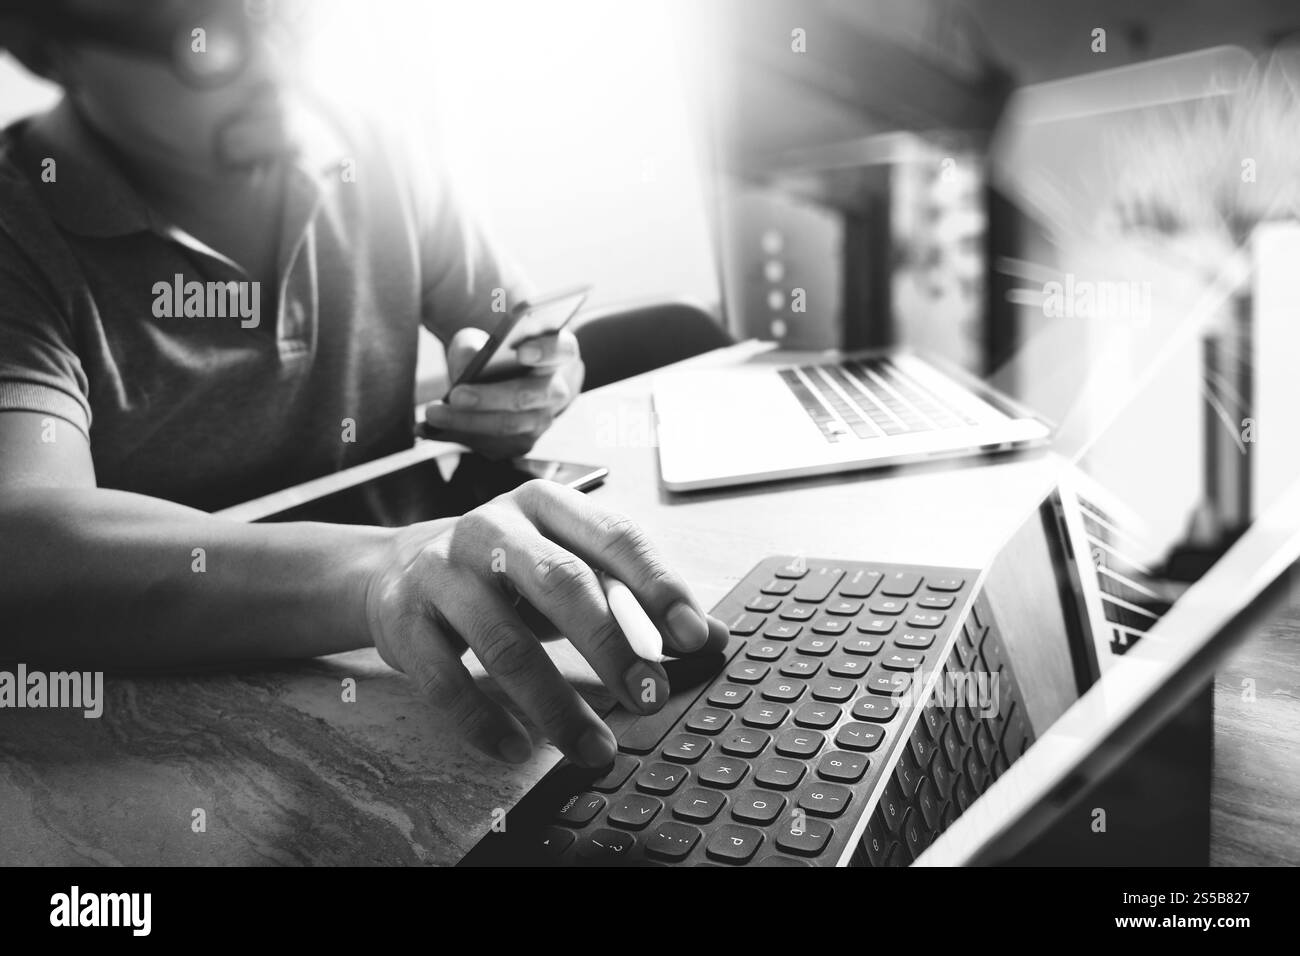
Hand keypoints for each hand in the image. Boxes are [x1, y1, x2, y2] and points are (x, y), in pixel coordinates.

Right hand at [363, 479, 727, 765]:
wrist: (396, 571)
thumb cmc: (506, 572)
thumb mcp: (571, 567)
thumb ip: (638, 598)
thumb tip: (718, 637)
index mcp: (546, 505)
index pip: (615, 536)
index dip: (660, 586)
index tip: (696, 636)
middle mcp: (491, 527)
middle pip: (561, 582)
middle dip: (612, 645)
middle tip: (651, 697)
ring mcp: (441, 571)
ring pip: (503, 641)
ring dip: (555, 704)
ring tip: (596, 749)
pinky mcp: (404, 619)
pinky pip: (444, 680)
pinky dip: (483, 720)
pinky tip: (518, 750)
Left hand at [423, 327, 584, 458]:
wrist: (503, 383)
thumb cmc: (494, 356)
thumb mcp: (480, 340)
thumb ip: (475, 347)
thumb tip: (467, 366)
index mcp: (556, 355)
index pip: (561, 349)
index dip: (546, 350)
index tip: (522, 351)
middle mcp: (556, 391)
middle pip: (527, 396)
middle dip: (489, 397)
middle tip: (456, 394)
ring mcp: (542, 422)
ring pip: (506, 427)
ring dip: (465, 422)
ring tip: (433, 413)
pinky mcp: (521, 445)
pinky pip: (489, 445)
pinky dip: (454, 437)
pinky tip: (426, 429)